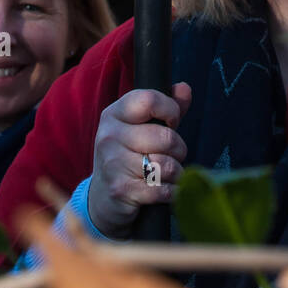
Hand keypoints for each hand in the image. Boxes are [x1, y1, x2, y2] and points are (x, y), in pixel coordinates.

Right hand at [88, 83, 191, 238]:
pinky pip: (162, 189)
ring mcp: (113, 163)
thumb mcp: (142, 128)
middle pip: (165, 137)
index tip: (173, 122)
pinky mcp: (121, 190)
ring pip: (167, 165)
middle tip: (173, 155)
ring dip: (176, 173)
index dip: (170, 109)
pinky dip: (172, 192)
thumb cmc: (128, 157)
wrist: (103, 199)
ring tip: (168, 174)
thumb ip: (166, 108)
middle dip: (179, 149)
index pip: (149, 99)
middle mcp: (109, 136)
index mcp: (114, 114)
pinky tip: (166, 190)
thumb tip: (185, 88)